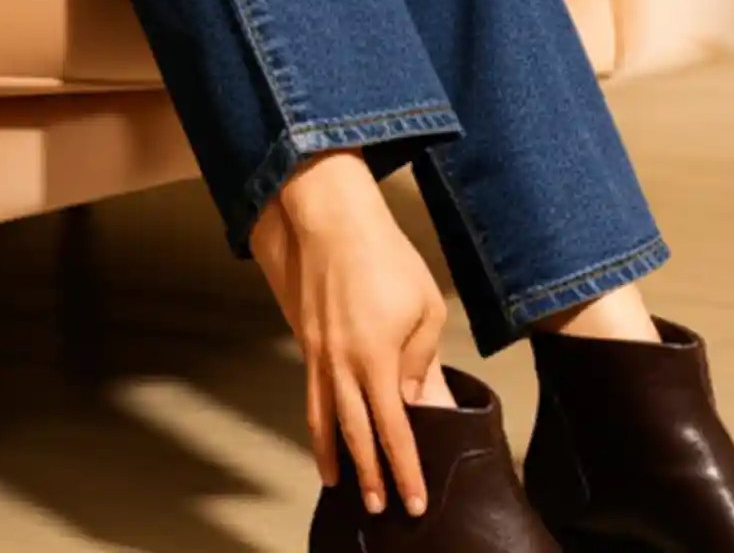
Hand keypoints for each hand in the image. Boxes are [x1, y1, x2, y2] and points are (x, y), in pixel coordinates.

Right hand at [252, 151, 445, 516]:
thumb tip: (416, 402)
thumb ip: (420, 362)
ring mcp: (319, 357)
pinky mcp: (308, 344)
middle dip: (370, 475)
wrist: (334, 226)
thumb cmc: (387, 260)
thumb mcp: (424, 311)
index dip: (404, 467)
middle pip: (356, 435)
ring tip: (340, 483)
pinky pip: (312, 396)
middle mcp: (342, 366)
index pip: (394, 429)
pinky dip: (317, 424)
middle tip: (381, 507)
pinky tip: (323, 434)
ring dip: (333, 456)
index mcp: (378, 360)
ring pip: (324, 420)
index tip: (413, 498)